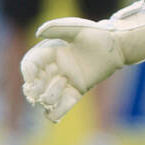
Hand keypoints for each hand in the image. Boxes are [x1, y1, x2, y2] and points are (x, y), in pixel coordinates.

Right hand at [21, 0, 144, 121]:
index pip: (31, 63)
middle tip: (35, 94)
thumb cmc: (98, 34)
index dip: (27, 72)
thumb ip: (59, 28)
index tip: (30, 80)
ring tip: (63, 85)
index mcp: (51, 51)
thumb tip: (38, 32)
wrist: (117, 47)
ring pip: (48, 95)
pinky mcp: (78, 90)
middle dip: (33, 90)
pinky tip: (54, 117)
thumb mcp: (78, 28)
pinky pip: (64, 104)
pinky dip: (57, 113)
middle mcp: (56, 67)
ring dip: (49, 97)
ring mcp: (66, 80)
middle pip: (36, 82)